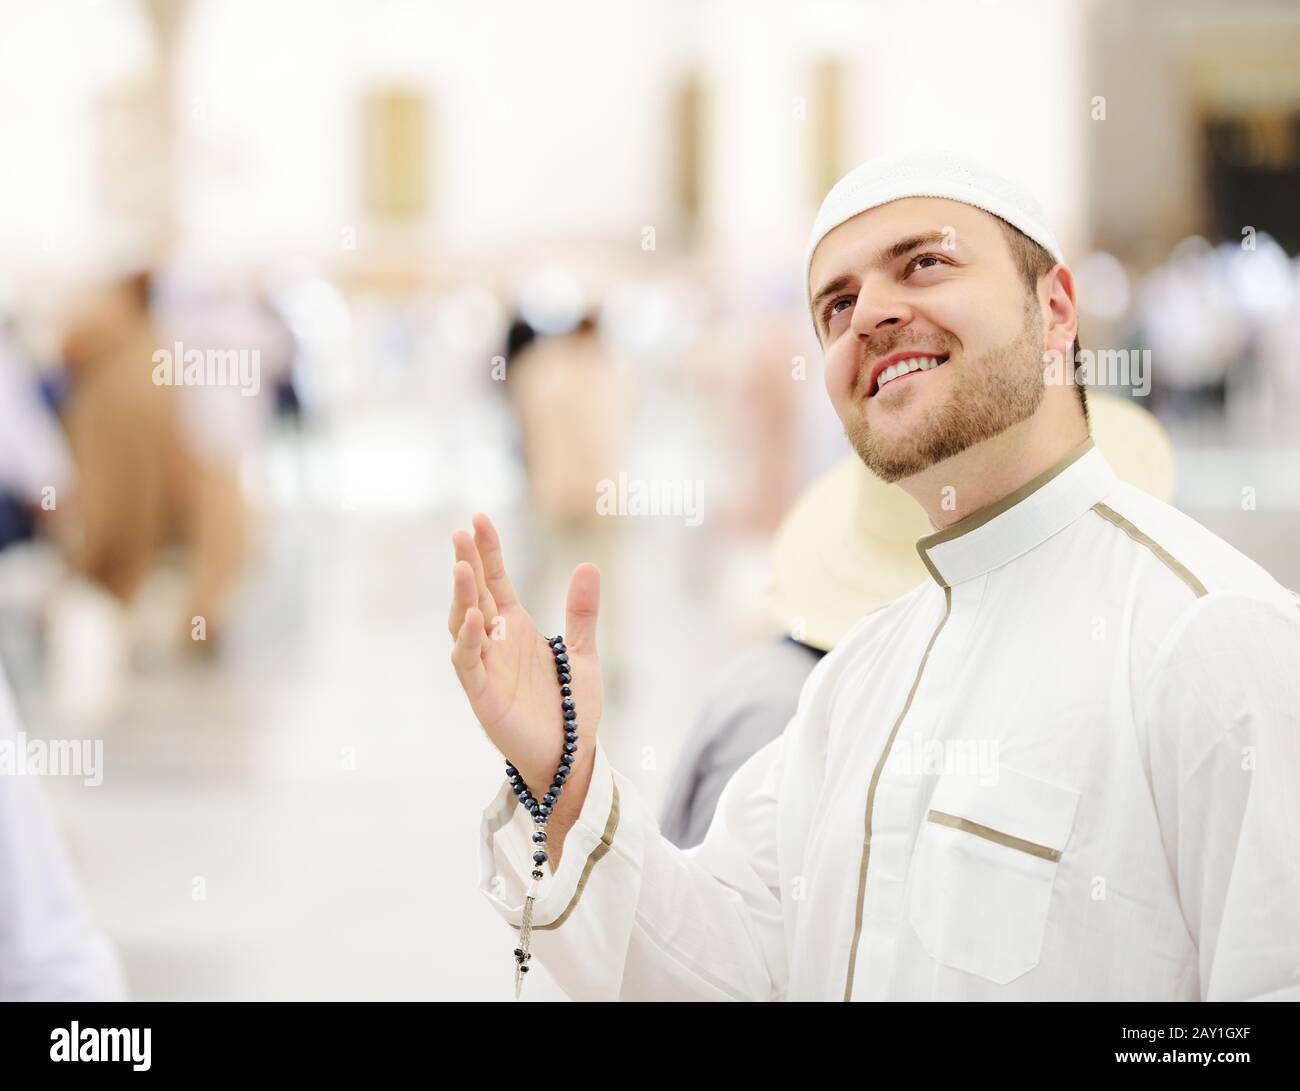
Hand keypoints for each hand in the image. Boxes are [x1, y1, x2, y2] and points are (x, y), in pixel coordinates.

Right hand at [448, 513, 602, 800]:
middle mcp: (496, 644)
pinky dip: (468, 641)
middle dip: (467, 565)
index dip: (487, 551)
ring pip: (463, 626)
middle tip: (460, 533)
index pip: (496, 582)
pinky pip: (468, 664)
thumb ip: (582, 612)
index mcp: (516, 629)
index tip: (478, 518)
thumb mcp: (583, 653)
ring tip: (462, 568)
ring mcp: (486, 668)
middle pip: (474, 597)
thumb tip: (588, 564)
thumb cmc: (572, 708)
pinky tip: (474, 618)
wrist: (572, 756)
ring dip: (462, 598)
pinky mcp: (482, 696)